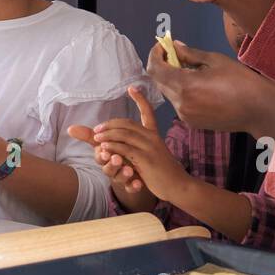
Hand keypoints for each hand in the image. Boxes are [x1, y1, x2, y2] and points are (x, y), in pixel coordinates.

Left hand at [72, 86, 189, 202]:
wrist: (178, 186)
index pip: (148, 112)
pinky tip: (104, 148)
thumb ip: (136, 148)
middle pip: (127, 123)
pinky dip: (113, 146)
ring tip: (96, 138)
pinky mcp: (146, 159)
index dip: (140, 99)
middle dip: (109, 124)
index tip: (131, 88)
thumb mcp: (150, 156)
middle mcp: (152, 137)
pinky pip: (125, 148)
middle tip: (96, 130)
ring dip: (107, 135)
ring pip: (124, 134)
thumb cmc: (162, 172)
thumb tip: (125, 143)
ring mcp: (150, 147)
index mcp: (154, 134)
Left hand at [145, 40, 274, 137]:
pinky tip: (197, 85)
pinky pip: (179, 104)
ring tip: (189, 69)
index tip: (162, 45)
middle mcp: (180, 103)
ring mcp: (185, 116)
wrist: (259, 110)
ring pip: (169, 93)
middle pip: (159, 82)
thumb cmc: (241, 81)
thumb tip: (175, 47)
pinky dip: (181, 92)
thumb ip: (190, 54)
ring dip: (172, 79)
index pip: (155, 69)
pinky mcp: (193, 123)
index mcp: (184, 86)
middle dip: (163, 66)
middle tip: (175, 54)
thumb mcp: (215, 60)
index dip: (155, 55)